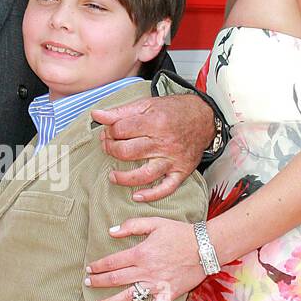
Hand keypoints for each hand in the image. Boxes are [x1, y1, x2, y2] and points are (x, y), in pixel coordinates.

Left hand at [84, 216, 205, 300]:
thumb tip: (111, 231)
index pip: (113, 262)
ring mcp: (156, 284)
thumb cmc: (180, 233)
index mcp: (141, 253)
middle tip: (87, 284)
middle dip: (99, 282)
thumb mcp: (155, 222)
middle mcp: (146, 271)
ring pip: (130, 296)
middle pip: (116, 279)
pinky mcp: (168, 294)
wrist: (206, 246)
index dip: (99, 266)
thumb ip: (132, 225)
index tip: (90, 269)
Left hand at [90, 93, 214, 201]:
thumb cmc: (173, 111)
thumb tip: (96, 114)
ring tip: (113, 176)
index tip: (109, 132)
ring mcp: (172, 159)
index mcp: (154, 122)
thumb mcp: (146, 104)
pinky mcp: (181, 171)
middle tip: (108, 148)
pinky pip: (166, 188)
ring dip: (124, 178)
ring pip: (144, 174)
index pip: (121, 130)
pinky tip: (137, 196)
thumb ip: (120, 112)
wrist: (204, 118)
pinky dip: (151, 195)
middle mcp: (163, 142)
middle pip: (128, 152)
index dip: (110, 131)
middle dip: (112, 150)